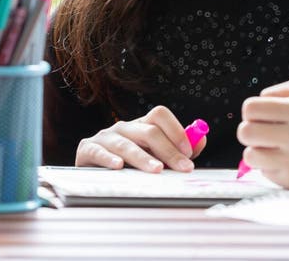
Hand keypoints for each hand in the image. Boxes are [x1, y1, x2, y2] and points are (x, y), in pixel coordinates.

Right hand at [75, 105, 206, 171]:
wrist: (91, 173)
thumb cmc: (128, 166)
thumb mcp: (154, 156)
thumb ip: (178, 150)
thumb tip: (201, 140)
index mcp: (141, 125)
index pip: (159, 115)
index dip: (176, 130)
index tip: (189, 151)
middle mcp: (124, 127)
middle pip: (148, 131)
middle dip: (168, 150)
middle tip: (182, 168)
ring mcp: (105, 137)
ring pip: (127, 143)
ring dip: (143, 157)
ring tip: (157, 170)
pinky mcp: (87, 149)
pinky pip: (99, 152)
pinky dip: (109, 159)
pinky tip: (119, 167)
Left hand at [237, 78, 288, 188]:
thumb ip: (278, 93)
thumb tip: (251, 110)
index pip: (251, 108)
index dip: (251, 111)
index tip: (259, 115)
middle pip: (245, 132)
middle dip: (248, 130)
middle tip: (260, 131)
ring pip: (250, 155)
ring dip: (255, 150)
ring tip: (270, 146)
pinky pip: (263, 171)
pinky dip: (269, 165)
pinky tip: (285, 160)